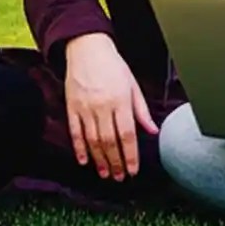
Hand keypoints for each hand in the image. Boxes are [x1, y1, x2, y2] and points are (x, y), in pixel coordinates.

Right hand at [64, 34, 157, 180]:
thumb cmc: (113, 66)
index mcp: (120, 100)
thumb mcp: (133, 85)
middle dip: (115, 162)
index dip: (130, 155)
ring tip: (105, 173)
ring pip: (92, 140)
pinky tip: (84, 160)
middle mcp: (102, 106)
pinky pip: (75, 132)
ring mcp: (85, 107)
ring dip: (99, 160)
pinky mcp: (71, 106)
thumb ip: (142, 110)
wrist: (87, 48)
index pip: (127, 134)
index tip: (133, 170)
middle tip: (119, 177)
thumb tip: (153, 131)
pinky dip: (79, 148)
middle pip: (109, 141)